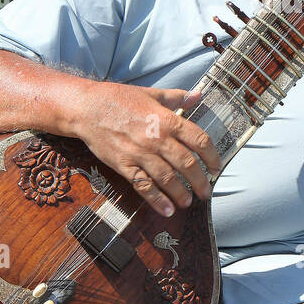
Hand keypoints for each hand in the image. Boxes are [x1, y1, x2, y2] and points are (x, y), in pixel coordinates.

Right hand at [74, 82, 222, 216]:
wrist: (87, 108)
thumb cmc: (119, 98)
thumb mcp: (151, 93)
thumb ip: (177, 97)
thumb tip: (198, 95)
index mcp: (167, 120)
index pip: (199, 140)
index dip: (212, 156)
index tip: (217, 167)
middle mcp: (157, 138)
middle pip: (187, 164)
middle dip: (200, 181)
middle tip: (206, 191)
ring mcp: (140, 153)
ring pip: (167, 178)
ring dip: (181, 193)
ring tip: (188, 202)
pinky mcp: (124, 165)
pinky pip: (144, 186)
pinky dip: (157, 200)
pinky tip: (167, 210)